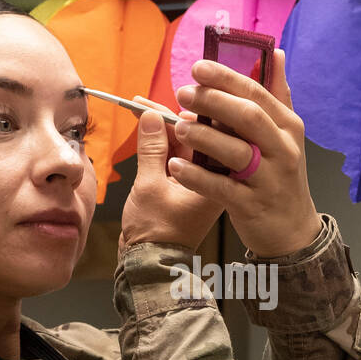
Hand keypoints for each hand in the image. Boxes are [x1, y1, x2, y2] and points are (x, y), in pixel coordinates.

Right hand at [119, 98, 222, 253]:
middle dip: (173, 116)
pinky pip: (178, 155)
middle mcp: (217, 178)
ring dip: (163, 127)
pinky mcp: (188, 183)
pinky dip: (162, 142)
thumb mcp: (150, 186)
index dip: (191, 112)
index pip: (214, 135)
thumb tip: (152, 115)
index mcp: (221, 181)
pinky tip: (145, 127)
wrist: (152, 264)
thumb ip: (152, 149)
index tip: (173, 96)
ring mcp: (202, 180)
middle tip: (146, 100)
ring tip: (139, 108)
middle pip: (200, 134)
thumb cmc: (156, 234)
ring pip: (186, 142)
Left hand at [166, 48, 321, 257]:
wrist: (292, 230)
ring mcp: (269, 179)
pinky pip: (221, 188)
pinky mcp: (252, 205)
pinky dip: (197, 176)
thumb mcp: (286, 135)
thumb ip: (277, 95)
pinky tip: (176, 167)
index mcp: (288, 127)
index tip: (197, 68)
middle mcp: (283, 150)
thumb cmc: (281, 176)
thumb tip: (275, 52)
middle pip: (247, 116)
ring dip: (203, 136)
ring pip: (235, 151)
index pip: (257, 93)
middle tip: (183, 92)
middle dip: (213, 100)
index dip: (225, 78)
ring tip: (177, 126)